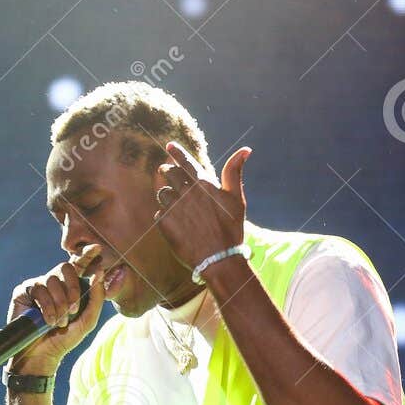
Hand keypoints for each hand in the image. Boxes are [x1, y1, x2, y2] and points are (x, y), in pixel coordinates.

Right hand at [6, 243, 106, 372]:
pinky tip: (47, 321)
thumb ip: (97, 298)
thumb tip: (100, 273)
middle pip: (66, 268)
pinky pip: (39, 288)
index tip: (97, 247)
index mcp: (70, 286)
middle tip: (73, 310)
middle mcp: (54, 283)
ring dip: (60, 304)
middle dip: (74, 289)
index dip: (86, 255)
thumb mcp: (88, 320)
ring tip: (59, 322)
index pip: (79, 265)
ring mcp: (38, 285)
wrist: (42, 354)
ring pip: (53, 280)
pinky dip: (47, 307)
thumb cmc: (65, 338)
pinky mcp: (23, 291)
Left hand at [154, 141, 250, 271]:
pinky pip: (159, 213)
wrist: (219, 258)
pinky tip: (176, 225)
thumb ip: (234, 172)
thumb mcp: (236, 198)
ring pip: (162, 193)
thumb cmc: (231, 228)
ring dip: (167, 196)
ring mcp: (173, 207)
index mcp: (203, 183)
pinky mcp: (164, 223)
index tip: (169, 145)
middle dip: (166, 171)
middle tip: (166, 171)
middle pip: (169, 173)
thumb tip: (246, 149)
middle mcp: (186, 192)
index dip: (176, 152)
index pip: (185, 161)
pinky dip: (165, 216)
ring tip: (176, 206)